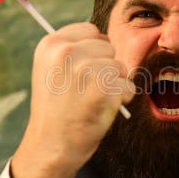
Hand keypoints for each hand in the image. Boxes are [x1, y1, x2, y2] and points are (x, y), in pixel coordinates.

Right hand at [10, 23, 135, 177]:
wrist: (51, 146)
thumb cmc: (57, 110)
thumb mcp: (52, 71)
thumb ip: (73, 50)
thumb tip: (103, 39)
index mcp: (51, 44)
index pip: (91, 31)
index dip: (94, 53)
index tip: (82, 74)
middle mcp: (65, 51)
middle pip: (108, 47)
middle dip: (106, 68)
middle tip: (86, 91)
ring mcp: (84, 68)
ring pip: (120, 66)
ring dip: (115, 85)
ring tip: (93, 101)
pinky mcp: (102, 87)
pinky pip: (128, 85)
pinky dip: (122, 99)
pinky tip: (103, 109)